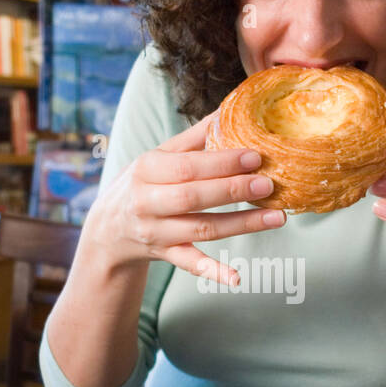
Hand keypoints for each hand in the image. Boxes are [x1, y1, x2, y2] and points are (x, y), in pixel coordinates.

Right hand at [86, 111, 285, 284]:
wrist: (109, 229)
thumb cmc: (142, 183)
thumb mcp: (158, 156)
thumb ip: (194, 137)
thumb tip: (229, 109)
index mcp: (147, 170)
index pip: (187, 167)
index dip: (222, 162)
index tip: (255, 156)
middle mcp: (148, 202)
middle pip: (194, 197)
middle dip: (233, 190)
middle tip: (269, 184)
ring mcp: (157, 232)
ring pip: (202, 229)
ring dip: (241, 224)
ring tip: (277, 217)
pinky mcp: (166, 255)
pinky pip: (191, 264)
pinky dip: (213, 271)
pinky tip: (237, 277)